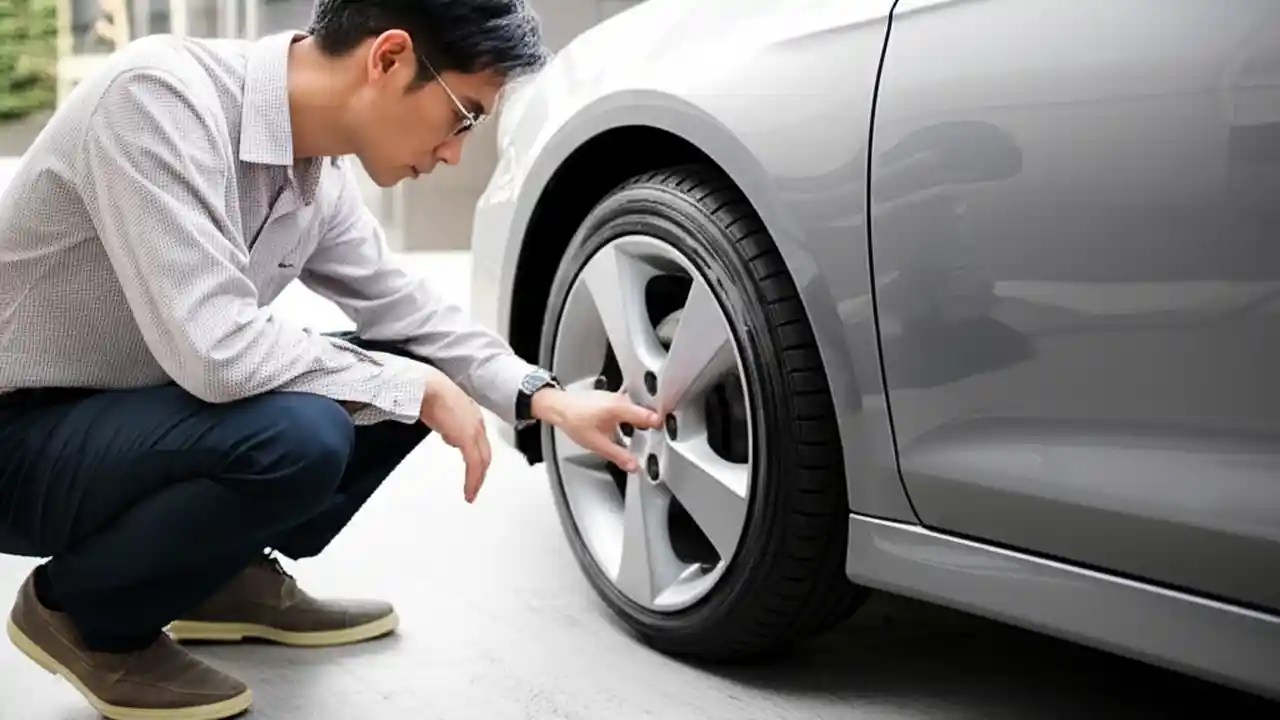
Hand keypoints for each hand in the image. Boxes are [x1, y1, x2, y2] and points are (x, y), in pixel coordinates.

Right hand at [419, 366, 490, 502]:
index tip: (474, 468)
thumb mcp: (441, 411)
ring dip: (478, 479)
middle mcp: (477, 422)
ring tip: (471, 492)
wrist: (428, 387)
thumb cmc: (429, 392)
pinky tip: (468, 491)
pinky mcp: (468, 439)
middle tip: (476, 486)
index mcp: (472, 414)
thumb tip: (447, 435)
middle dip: (481, 471)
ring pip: (482, 461)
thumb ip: (448, 423)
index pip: (479, 440)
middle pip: (484, 452)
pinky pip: (474, 465)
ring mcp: (474, 430)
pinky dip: (473, 480)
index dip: (477, 455)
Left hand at [532, 386, 661, 471]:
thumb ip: (618, 455)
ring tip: (643, 432)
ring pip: (635, 408)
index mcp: (619, 408)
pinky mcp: (609, 398)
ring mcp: (614, 396)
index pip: (647, 416)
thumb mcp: (597, 443)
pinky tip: (626, 426)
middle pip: (643, 412)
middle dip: (650, 424)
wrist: (558, 407)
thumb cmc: (574, 420)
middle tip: (657, 436)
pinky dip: (630, 416)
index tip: (666, 431)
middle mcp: (619, 399)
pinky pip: (626, 406)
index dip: (659, 425)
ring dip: (639, 420)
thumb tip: (633, 466)